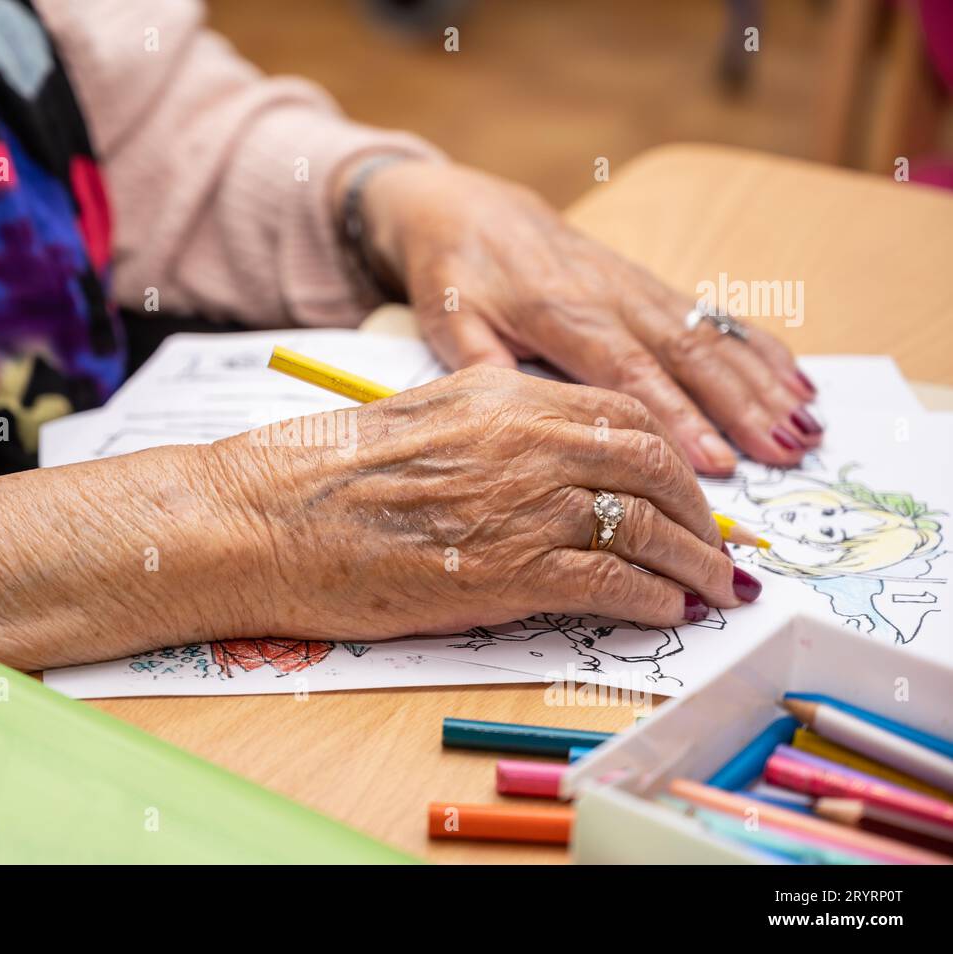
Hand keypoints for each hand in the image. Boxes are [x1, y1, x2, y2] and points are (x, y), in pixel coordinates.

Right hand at [215, 365, 760, 640]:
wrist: (263, 518)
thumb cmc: (317, 474)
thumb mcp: (416, 418)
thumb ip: (488, 426)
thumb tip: (544, 461)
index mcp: (502, 394)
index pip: (620, 415)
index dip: (670, 457)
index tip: (686, 489)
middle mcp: (526, 439)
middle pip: (651, 465)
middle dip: (699, 510)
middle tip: (715, 543)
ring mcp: (522, 503)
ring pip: (646, 526)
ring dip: (692, 561)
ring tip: (712, 587)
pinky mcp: (509, 571)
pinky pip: (612, 581)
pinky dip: (652, 598)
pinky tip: (665, 611)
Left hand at [354, 161, 821, 475]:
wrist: (467, 207)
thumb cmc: (455, 273)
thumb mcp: (449, 321)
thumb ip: (481, 366)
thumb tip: (514, 419)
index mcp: (560, 313)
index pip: (627, 372)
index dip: (674, 417)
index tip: (714, 461)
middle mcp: (611, 297)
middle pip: (688, 355)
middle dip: (742, 405)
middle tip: (787, 452)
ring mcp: (637, 288)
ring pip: (711, 335)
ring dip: (765, 382)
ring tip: (808, 427)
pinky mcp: (649, 285)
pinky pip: (714, 316)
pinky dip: (760, 348)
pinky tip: (800, 380)